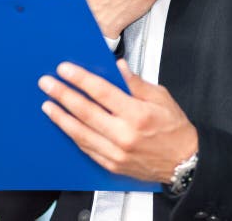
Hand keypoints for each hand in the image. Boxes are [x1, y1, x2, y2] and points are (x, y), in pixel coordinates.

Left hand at [38, 59, 197, 182]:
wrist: (184, 163)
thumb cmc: (175, 129)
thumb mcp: (161, 97)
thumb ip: (136, 83)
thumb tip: (118, 66)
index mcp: (137, 114)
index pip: (101, 92)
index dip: (80, 79)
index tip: (64, 69)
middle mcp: (124, 135)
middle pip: (85, 111)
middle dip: (63, 95)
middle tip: (47, 84)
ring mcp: (116, 153)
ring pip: (81, 132)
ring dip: (61, 117)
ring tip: (48, 104)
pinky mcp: (112, 165)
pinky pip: (87, 148)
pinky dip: (73, 135)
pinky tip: (64, 125)